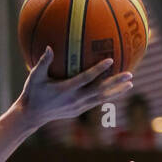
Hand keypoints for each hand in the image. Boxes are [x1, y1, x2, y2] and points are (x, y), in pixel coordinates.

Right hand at [18, 47, 132, 127]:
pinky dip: (108, 95)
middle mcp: (76, 100)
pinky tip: (117, 90)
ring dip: (116, 91)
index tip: (110, 60)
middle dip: (116, 83)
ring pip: (102, 98)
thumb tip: (49, 46)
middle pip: (100, 91)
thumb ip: (43, 62)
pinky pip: (97, 101)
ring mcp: (79, 107)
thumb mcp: (34, 77)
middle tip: (130, 75)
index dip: (98, 70)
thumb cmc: (32, 93)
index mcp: (66, 90)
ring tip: (130, 84)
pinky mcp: (79, 110)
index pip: (86, 79)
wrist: (32, 115)